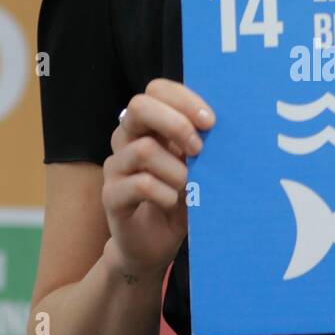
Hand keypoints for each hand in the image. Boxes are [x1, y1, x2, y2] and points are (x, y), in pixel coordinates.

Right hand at [102, 78, 215, 274]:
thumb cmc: (180, 199)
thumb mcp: (197, 167)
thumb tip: (223, 124)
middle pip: (139, 107)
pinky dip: (165, 194)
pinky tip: (173, 203)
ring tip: (189, 186)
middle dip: (176, 124)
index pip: (157, 90)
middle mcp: (126, 139)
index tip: (211, 121)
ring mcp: (116, 166)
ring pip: (144, 149)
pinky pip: (140, 184)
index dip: (184, 99)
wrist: (154, 244)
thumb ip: (202, 143)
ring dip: (176, 169)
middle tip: (199, 149)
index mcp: (148, 124)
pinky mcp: (111, 196)